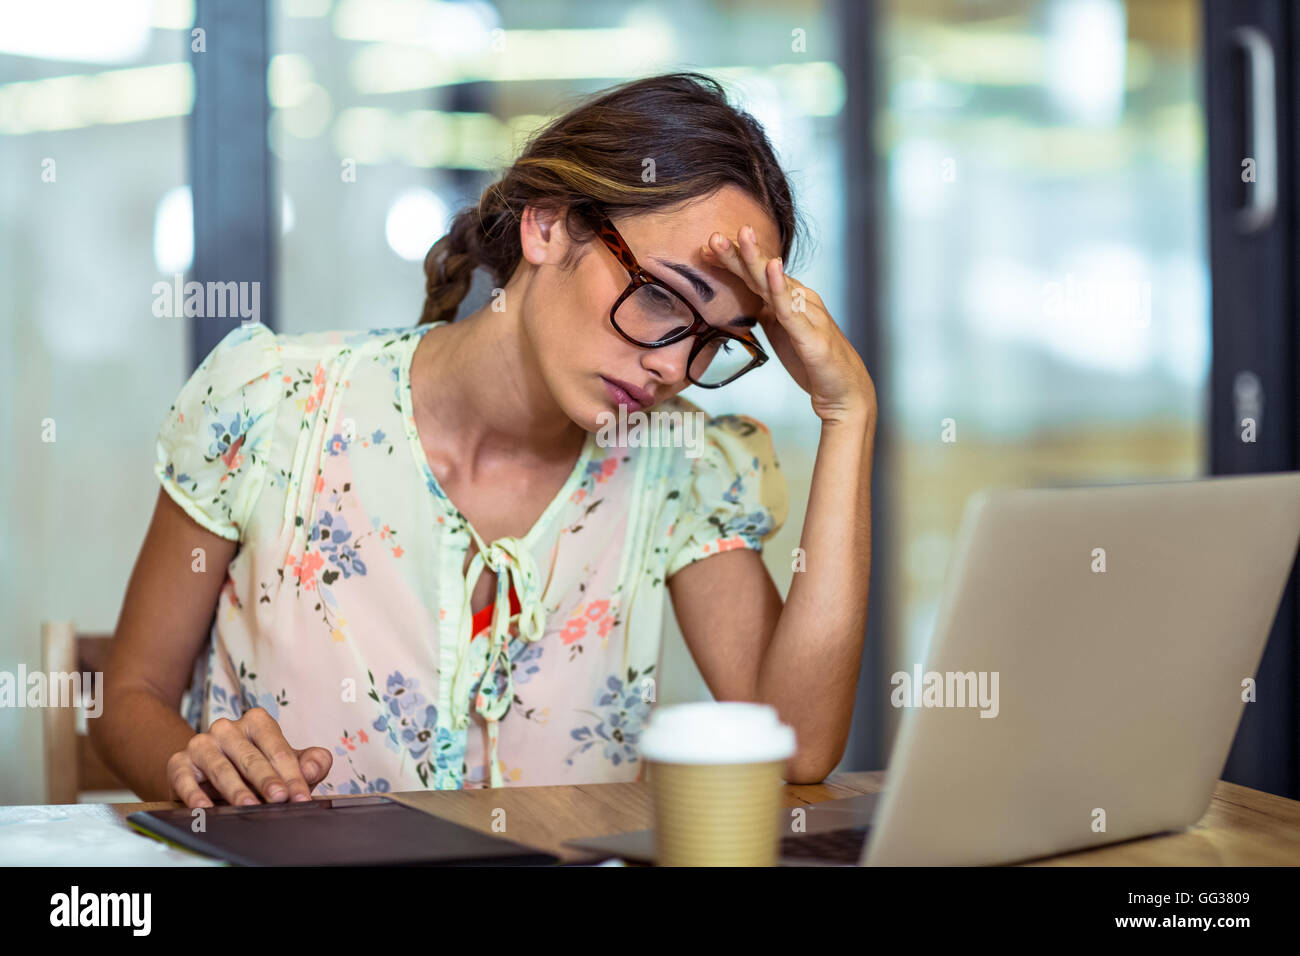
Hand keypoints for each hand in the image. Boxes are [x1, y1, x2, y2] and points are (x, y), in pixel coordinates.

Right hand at [165, 707, 332, 808]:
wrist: (206, 770)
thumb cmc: (254, 765)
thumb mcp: (284, 762)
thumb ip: (309, 762)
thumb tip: (315, 768)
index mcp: (256, 722)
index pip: (278, 749)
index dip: (292, 774)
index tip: (301, 796)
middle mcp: (227, 728)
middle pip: (251, 757)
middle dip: (268, 780)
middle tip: (281, 799)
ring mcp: (201, 744)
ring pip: (221, 767)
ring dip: (236, 788)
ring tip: (249, 805)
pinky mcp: (179, 763)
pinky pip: (185, 779)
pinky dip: (194, 794)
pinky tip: (205, 808)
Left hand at [701, 224, 875, 425]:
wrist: (845, 391)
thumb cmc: (813, 361)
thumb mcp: (782, 332)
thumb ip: (767, 313)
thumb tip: (745, 302)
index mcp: (788, 300)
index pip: (755, 276)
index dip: (731, 261)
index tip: (704, 250)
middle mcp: (799, 299)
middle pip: (762, 273)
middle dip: (739, 252)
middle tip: (714, 235)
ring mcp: (807, 314)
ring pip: (776, 283)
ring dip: (758, 259)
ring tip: (742, 237)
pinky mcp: (811, 335)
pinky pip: (792, 308)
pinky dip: (780, 287)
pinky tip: (772, 267)